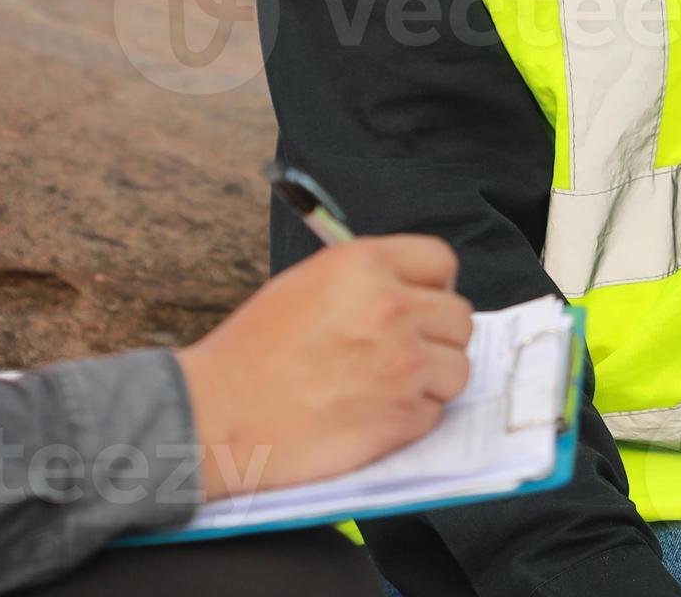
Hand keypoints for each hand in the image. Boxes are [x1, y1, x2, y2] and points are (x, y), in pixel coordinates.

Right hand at [174, 234, 472, 500]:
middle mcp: (392, 307)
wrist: (222, 413)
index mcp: (364, 265)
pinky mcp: (404, 416)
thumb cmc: (251, 353)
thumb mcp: (305, 285)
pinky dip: (412, 418)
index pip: (440, 261)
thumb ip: (362, 281)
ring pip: (457, 368)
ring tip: (387, 387)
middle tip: (404, 352)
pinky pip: (435, 412)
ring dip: (431, 380)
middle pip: (458, 316)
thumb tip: (407, 290)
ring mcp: (404, 364)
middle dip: (437, 336)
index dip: (433, 285)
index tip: (424, 302)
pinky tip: (371, 415)